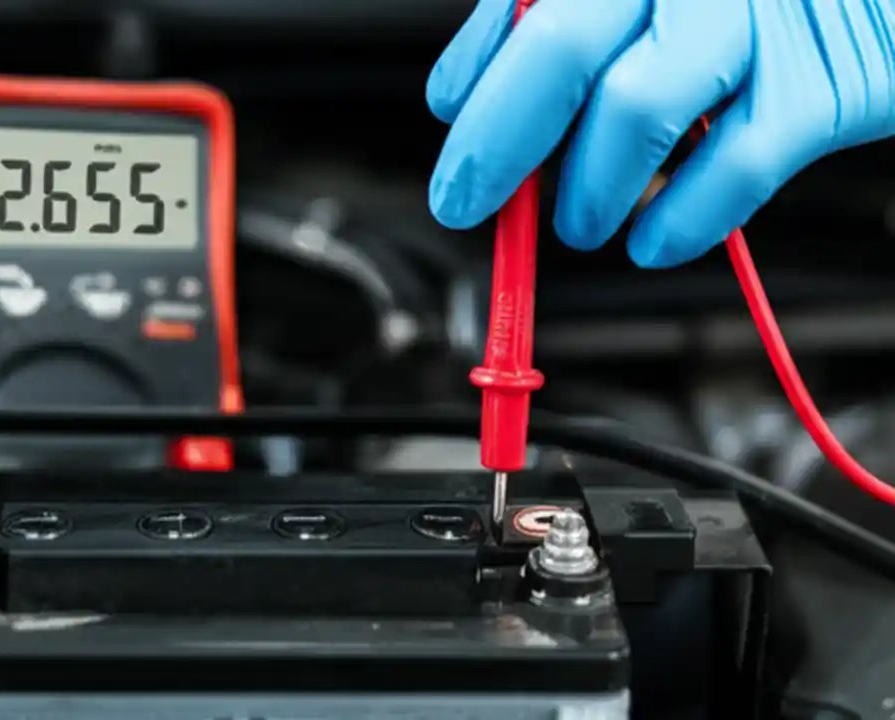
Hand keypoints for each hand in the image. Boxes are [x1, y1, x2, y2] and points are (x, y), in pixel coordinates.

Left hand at [427, 0, 894, 267]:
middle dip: (496, 147)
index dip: (473, 94)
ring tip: (580, 224)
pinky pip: (731, 166)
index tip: (455, 163)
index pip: (521, 14)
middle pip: (558, 54)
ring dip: (588, 191)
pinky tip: (654, 241)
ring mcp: (757, 16)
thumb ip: (543, 23)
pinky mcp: (821, 82)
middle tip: (467, 204)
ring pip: (635, 111)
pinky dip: (680, 221)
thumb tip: (458, 96)